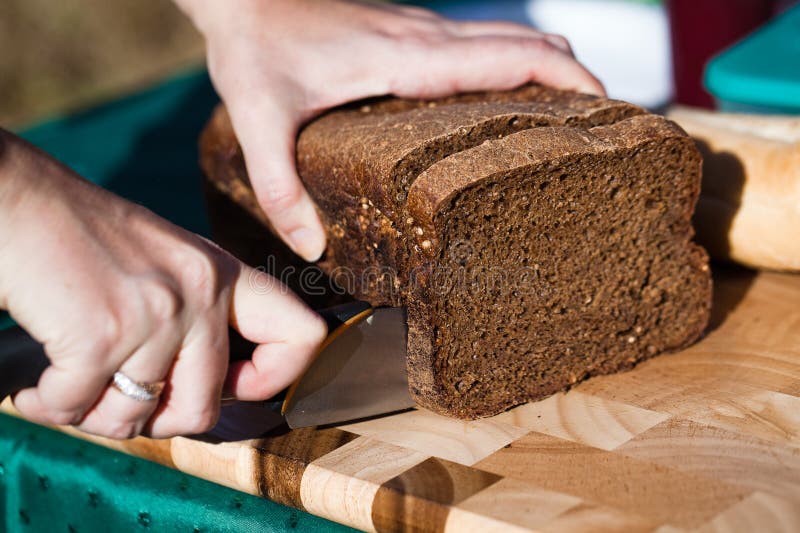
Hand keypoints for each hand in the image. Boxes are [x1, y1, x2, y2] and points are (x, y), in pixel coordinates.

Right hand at [0, 130, 326, 438]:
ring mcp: (154, 315)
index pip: (299, 335)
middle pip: (204, 407)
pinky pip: (79, 409)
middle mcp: (199, 293)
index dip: (275, 377)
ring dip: (94, 415)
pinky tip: (36, 387)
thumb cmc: (80, 237)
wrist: (14, 198)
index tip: (237, 389)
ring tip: (70, 387)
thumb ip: (199, 317)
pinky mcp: (101, 335)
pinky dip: (49, 407)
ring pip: (137, 418)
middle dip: (158, 422)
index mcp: (221, 274)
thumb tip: (215, 394)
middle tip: (122, 403)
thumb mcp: (166, 262)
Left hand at [176, 0, 603, 261]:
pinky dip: (512, 68)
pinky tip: (505, 108)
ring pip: (508, 40)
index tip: (605, 110)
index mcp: (408, 57)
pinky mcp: (409, 34)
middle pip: (528, 43)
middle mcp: (425, 37)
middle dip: (574, 78)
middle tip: (596, 129)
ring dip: (546, 71)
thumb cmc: (252, 46)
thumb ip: (280, 186)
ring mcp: (420, 31)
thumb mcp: (257, 118)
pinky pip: (480, 47)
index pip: (513, 55)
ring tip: (565, 124)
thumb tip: (310, 248)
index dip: (569, 76)